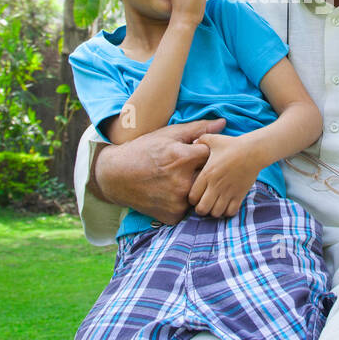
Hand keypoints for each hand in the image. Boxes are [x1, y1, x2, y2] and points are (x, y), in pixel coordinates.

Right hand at [92, 118, 226, 224]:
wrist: (115, 175)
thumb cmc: (143, 150)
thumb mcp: (169, 135)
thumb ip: (198, 129)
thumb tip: (223, 123)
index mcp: (183, 158)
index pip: (212, 155)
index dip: (206, 153)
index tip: (196, 153)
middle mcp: (183, 182)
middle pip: (209, 178)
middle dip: (203, 172)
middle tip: (188, 168)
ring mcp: (178, 202)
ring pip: (200, 194)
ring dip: (195, 188)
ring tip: (179, 180)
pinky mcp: (173, 216)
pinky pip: (189, 209)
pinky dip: (184, 202)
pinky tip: (171, 193)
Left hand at [187, 133, 263, 218]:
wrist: (253, 151)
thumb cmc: (232, 145)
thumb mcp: (213, 140)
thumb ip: (200, 140)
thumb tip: (193, 142)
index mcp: (206, 174)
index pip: (192, 197)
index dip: (192, 199)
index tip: (196, 196)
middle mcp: (216, 186)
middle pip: (202, 209)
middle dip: (201, 210)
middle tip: (204, 204)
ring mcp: (228, 192)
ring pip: (216, 213)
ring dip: (214, 211)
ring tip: (215, 205)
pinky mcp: (240, 195)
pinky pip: (231, 212)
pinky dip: (227, 212)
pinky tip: (226, 205)